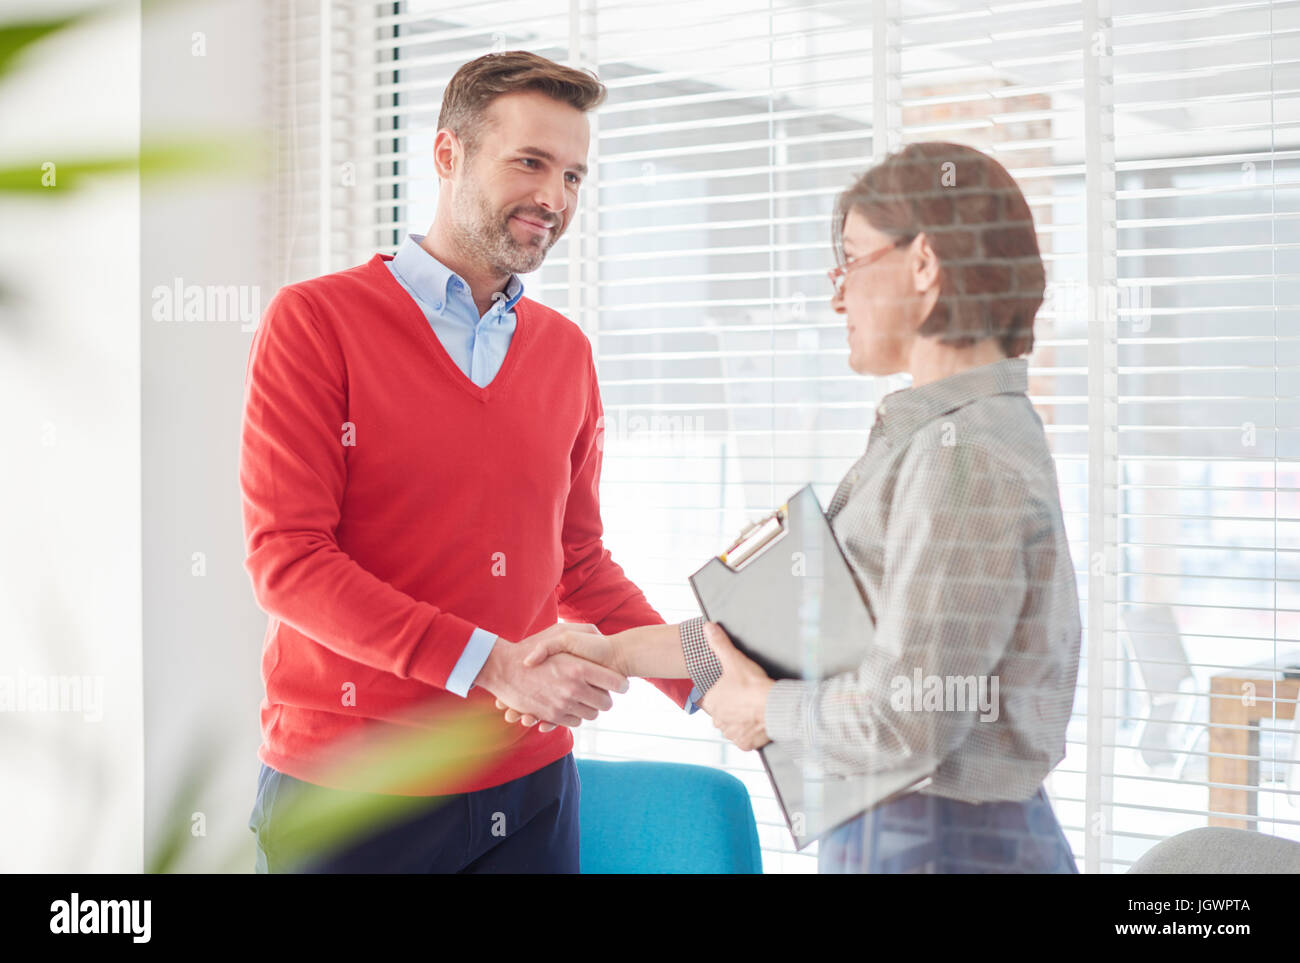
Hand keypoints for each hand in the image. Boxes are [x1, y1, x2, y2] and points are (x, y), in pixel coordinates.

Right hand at [476, 623, 627, 732]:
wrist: (502, 667)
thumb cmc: (531, 647)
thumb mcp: (559, 633)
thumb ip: (584, 632)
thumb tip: (602, 636)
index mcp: (579, 668)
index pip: (616, 683)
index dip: (621, 684)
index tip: (620, 683)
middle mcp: (573, 689)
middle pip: (606, 703)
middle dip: (606, 697)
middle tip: (601, 690)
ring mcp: (562, 704)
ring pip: (591, 714)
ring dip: (591, 707)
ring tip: (585, 696)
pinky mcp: (551, 716)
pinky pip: (575, 721)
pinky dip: (575, 714)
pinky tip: (571, 703)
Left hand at [698, 622, 773, 750]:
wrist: (774, 707)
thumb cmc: (752, 684)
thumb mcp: (734, 660)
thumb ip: (719, 644)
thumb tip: (708, 627)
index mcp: (711, 702)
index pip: (714, 697)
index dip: (726, 692)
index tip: (737, 688)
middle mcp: (717, 721)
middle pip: (723, 713)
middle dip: (733, 707)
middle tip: (747, 698)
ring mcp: (731, 733)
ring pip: (733, 726)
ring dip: (741, 721)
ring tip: (754, 709)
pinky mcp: (745, 744)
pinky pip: (745, 739)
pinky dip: (751, 733)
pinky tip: (759, 723)